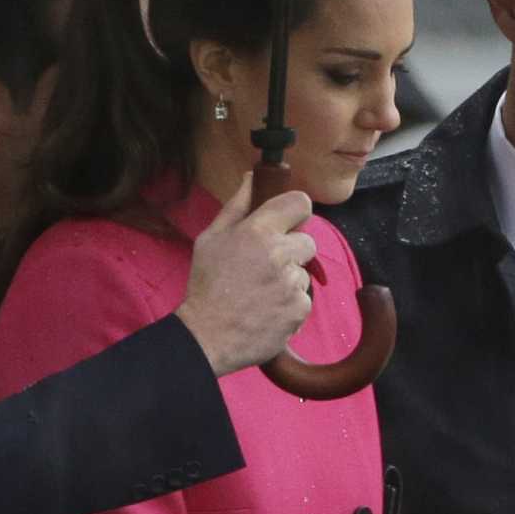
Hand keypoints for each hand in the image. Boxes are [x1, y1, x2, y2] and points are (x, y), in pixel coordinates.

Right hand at [175, 173, 317, 375]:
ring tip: (260, 292)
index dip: (296, 211)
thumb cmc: (206, 285)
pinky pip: (304, 299)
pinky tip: (267, 309)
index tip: (288, 221)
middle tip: (266, 265)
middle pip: (308, 240)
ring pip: (304, 272)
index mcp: (258, 231)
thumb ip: (236, 206)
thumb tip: (250, 177)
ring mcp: (292, 283)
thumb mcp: (210, 238)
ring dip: (289, 280)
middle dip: (292, 250)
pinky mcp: (300, 309)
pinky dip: (289, 304)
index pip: (300, 203)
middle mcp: (280, 253)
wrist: (207, 336)